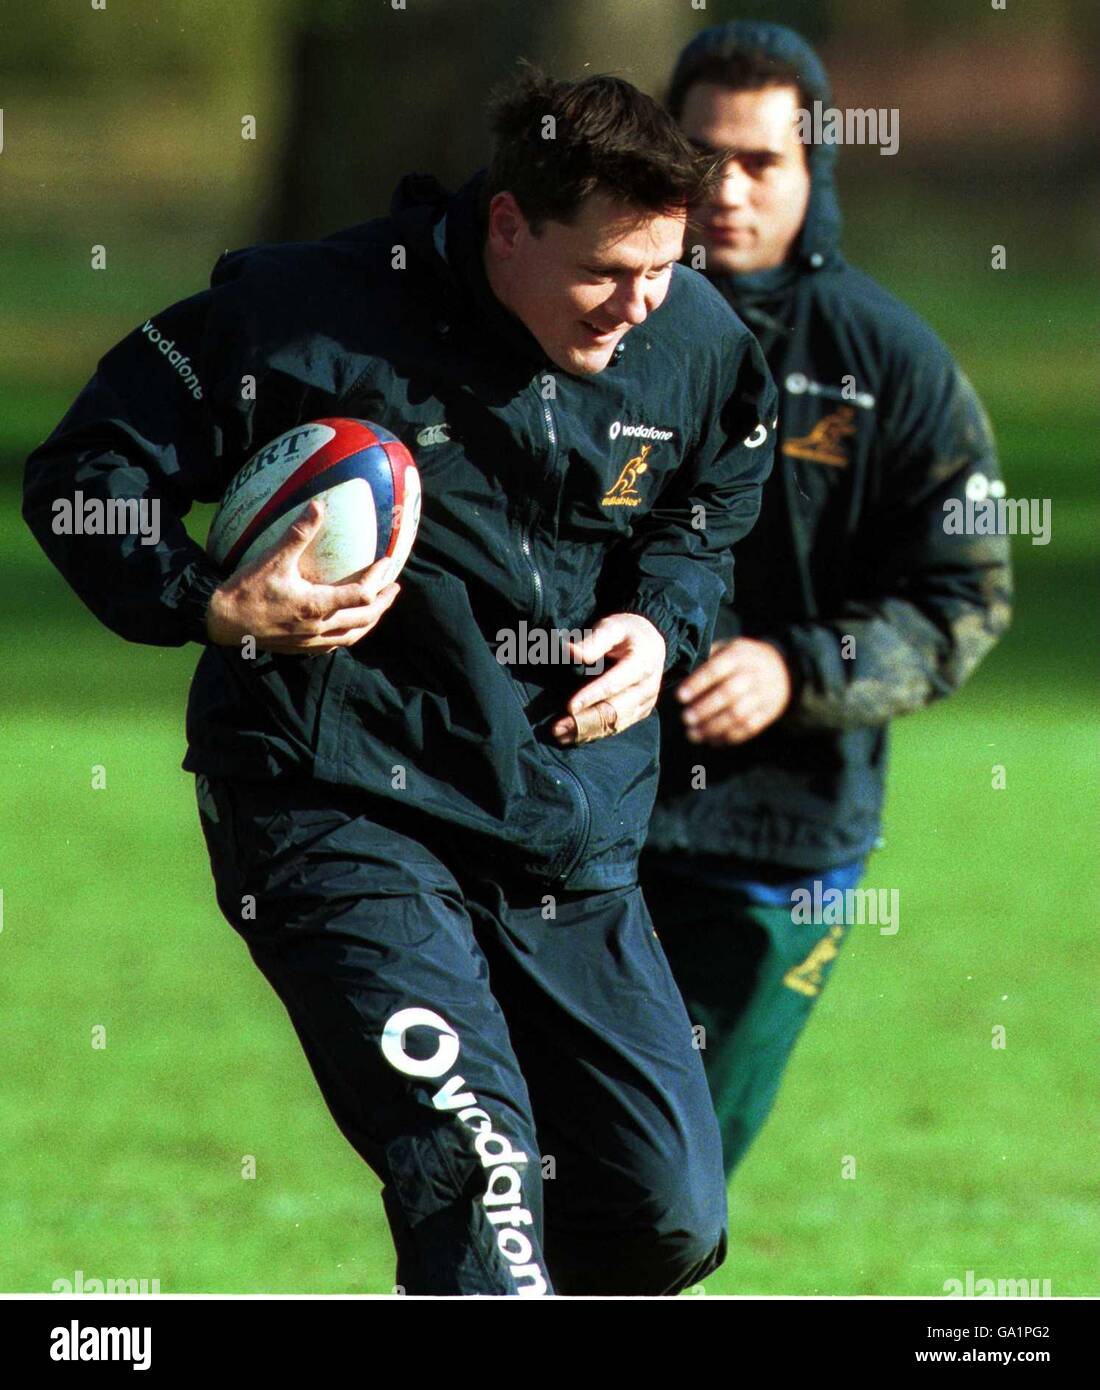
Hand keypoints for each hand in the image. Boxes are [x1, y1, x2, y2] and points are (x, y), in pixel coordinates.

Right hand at [205, 500, 400, 653]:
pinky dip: (349, 634)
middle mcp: (319, 628)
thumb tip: (318, 506)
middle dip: (383, 603)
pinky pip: (335, 645)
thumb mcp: (273, 559)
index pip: (360, 594)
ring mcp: (311, 641)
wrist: (222, 622)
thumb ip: (298, 534)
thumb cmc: (246, 590)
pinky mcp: (301, 648)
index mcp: (317, 606)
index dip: (378, 578)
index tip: (386, 563)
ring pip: (352, 636)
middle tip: (395, 588)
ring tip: (379, 609)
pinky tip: (349, 627)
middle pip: (364, 619)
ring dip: (370, 621)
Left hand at [550, 613, 665, 745]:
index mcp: (643, 662)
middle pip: (614, 710)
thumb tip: (569, 651)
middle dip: (584, 720)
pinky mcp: (640, 712)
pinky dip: (595, 734)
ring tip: (561, 734)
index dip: (591, 696)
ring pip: (615, 724)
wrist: (650, 642)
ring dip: (587, 732)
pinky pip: (617, 728)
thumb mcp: (612, 626)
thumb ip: (593, 641)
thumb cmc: (627, 631)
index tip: (569, 706)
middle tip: (556, 728)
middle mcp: (648, 687)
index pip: (615, 684)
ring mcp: (646, 702)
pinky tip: (574, 736)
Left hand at [675, 637, 790, 744]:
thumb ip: (707, 659)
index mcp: (739, 655)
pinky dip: (728, 737)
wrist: (784, 669)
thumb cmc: (744, 659)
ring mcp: (763, 695)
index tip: (680, 697)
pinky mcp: (768, 713)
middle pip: (728, 694)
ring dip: (713, 727)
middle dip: (704, 709)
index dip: (697, 684)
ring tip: (693, 734)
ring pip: (738, 715)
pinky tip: (712, 741)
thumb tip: (681, 675)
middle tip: (685, 718)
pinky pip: (749, 728)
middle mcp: (753, 675)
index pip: (716, 669)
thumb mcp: (729, 648)